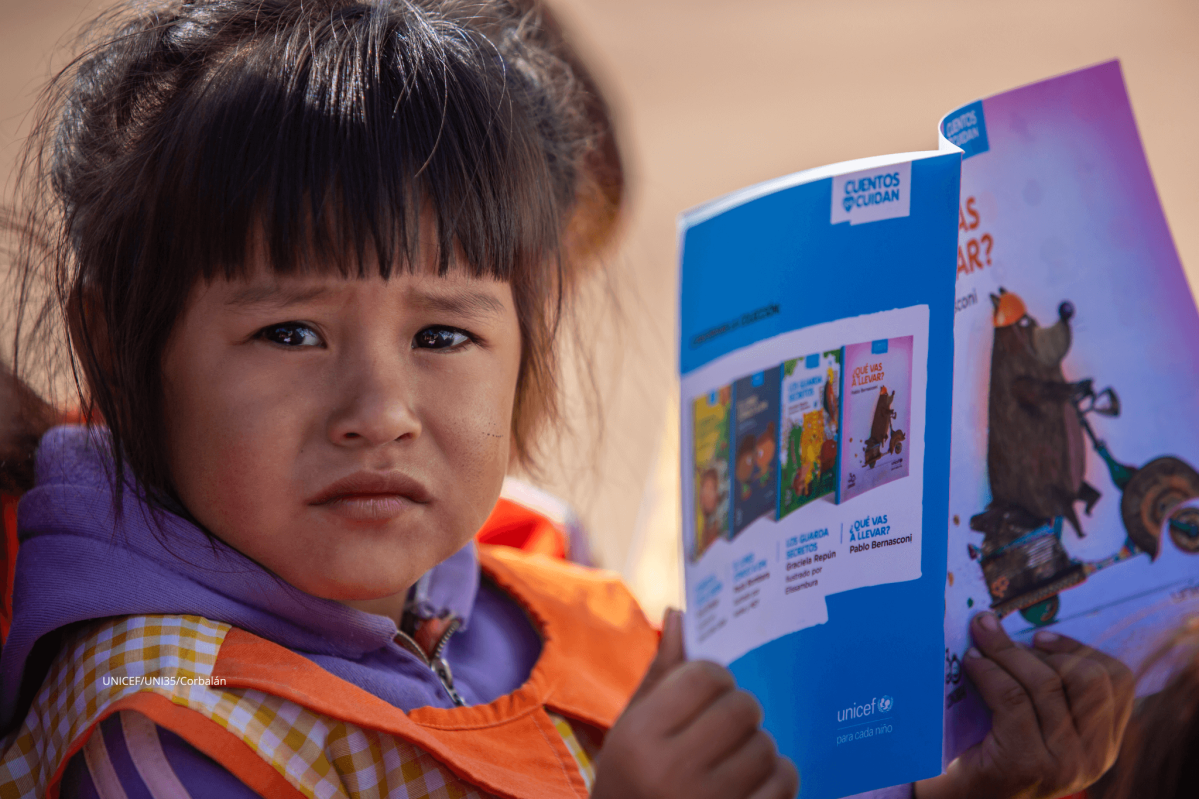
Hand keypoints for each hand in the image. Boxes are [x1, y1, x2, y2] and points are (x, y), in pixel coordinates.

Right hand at [591, 609, 798, 798]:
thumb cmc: (633, 775)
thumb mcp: (632, 727)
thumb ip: (661, 674)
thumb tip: (679, 613)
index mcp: (641, 737)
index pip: (704, 677)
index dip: (716, 675)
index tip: (712, 687)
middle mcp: (672, 772)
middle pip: (741, 708)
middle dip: (740, 708)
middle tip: (728, 721)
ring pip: (766, 746)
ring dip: (758, 745)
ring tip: (737, 755)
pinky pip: (784, 782)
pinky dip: (777, 776)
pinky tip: (754, 780)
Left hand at [916, 613, 1133, 798]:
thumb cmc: (993, 751)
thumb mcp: (1035, 720)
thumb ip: (1049, 687)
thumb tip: (1026, 626)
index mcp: (1105, 743)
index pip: (1118, 681)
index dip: (1079, 648)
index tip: (1039, 637)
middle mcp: (1095, 758)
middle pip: (1086, 677)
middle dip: (1036, 648)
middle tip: (995, 633)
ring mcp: (1065, 765)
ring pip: (1045, 682)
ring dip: (1004, 652)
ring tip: (979, 643)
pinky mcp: (1028, 763)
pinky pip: (1012, 697)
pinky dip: (988, 670)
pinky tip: (971, 663)